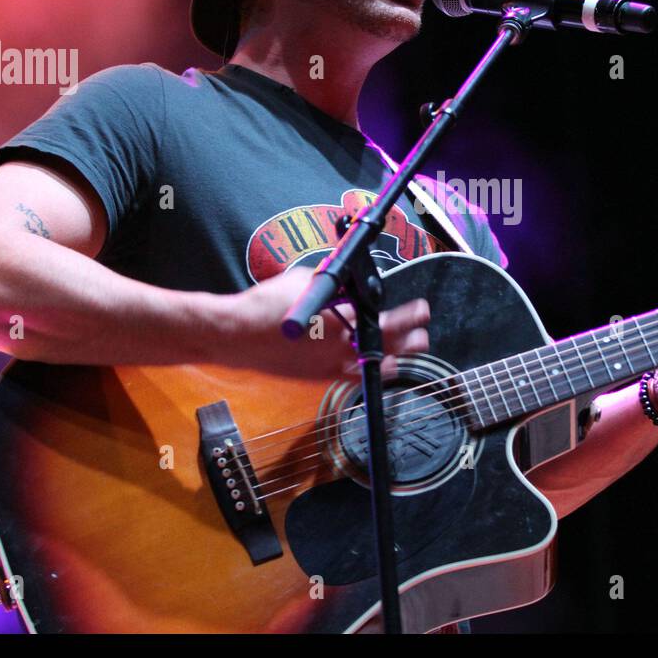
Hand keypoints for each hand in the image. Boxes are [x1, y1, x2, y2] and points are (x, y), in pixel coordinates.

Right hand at [212, 266, 430, 379]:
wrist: (236, 335)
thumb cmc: (265, 304)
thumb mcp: (305, 281)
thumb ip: (333, 285)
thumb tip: (348, 286)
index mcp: (338, 320)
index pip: (383, 319)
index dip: (407, 316)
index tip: (421, 309)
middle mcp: (337, 347)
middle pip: (384, 344)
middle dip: (409, 337)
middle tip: (422, 330)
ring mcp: (327, 366)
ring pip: (371, 364)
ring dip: (393, 356)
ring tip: (410, 349)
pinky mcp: (316, 377)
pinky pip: (350, 374)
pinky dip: (367, 368)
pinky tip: (376, 363)